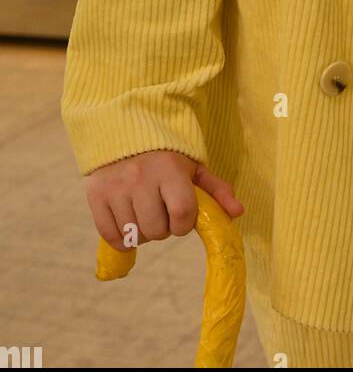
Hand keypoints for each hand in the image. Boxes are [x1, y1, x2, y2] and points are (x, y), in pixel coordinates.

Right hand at [85, 149, 243, 250]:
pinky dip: (122, 238)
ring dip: (143, 233)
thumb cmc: (165, 155)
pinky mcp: (96, 196)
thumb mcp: (193, 167)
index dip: (184, 223)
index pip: (182, 213)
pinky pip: (111, 236)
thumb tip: (238, 213)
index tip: (182, 216)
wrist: (123, 133)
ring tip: (145, 213)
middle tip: (161, 213)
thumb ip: (216, 190)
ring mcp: (116, 188)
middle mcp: (140, 178)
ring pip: (134, 235)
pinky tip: (129, 224)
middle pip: (156, 229)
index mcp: (169, 169)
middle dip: (163, 228)